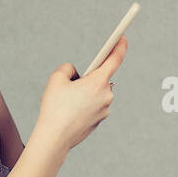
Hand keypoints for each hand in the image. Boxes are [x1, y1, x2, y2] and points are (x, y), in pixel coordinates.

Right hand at [36, 36, 126, 151]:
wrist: (55, 138)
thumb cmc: (55, 108)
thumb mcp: (56, 79)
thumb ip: (68, 68)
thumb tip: (75, 73)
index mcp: (98, 82)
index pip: (114, 59)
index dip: (119, 46)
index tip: (122, 38)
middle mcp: (106, 95)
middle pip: (100, 78)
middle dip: (88, 77)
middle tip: (73, 82)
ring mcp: (105, 109)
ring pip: (97, 93)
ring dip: (87, 91)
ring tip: (69, 100)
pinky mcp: (100, 120)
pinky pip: (95, 105)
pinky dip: (86, 103)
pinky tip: (73, 109)